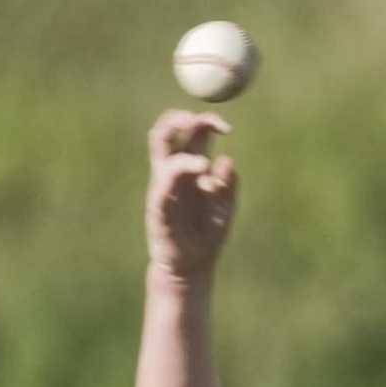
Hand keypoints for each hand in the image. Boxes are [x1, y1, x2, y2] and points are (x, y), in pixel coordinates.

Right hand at [145, 111, 238, 281]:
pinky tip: (199, 170)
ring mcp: (162, 187)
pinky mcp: (157, 206)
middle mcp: (173, 171)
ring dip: (177, 141)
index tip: (226, 127)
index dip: (206, 121)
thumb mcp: (225, 208)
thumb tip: (226, 160)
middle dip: (180, 118)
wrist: (190, 268)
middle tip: (198, 120)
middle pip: (167, 131)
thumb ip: (228, 184)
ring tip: (203, 161)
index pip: (191, 131)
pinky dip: (179, 171)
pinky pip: (162, 182)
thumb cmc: (207, 237)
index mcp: (191, 167)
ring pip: (159, 149)